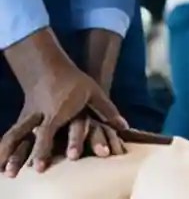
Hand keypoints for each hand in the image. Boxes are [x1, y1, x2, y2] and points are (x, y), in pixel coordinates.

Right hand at [0, 63, 126, 175]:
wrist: (47, 68)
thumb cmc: (74, 82)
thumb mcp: (94, 92)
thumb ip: (107, 110)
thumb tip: (124, 126)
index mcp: (58, 109)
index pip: (52, 130)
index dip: (50, 146)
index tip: (59, 160)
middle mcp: (41, 115)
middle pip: (31, 134)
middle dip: (29, 153)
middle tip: (28, 170)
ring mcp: (28, 117)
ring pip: (15, 135)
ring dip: (8, 152)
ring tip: (6, 172)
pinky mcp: (22, 119)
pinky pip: (12, 135)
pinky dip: (5, 147)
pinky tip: (0, 161)